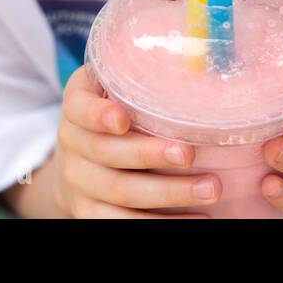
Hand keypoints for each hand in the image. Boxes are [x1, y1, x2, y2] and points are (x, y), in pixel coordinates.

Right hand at [50, 63, 217, 217]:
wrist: (77, 164)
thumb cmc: (112, 112)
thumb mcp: (111, 87)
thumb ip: (137, 76)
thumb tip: (200, 59)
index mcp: (75, 106)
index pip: (80, 108)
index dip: (98, 115)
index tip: (123, 118)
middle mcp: (71, 144)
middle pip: (107, 154)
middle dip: (150, 155)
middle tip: (190, 153)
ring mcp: (78, 183)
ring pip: (120, 192)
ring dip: (168, 193)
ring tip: (211, 187)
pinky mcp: (89, 213)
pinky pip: (122, 223)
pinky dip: (161, 224)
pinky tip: (197, 217)